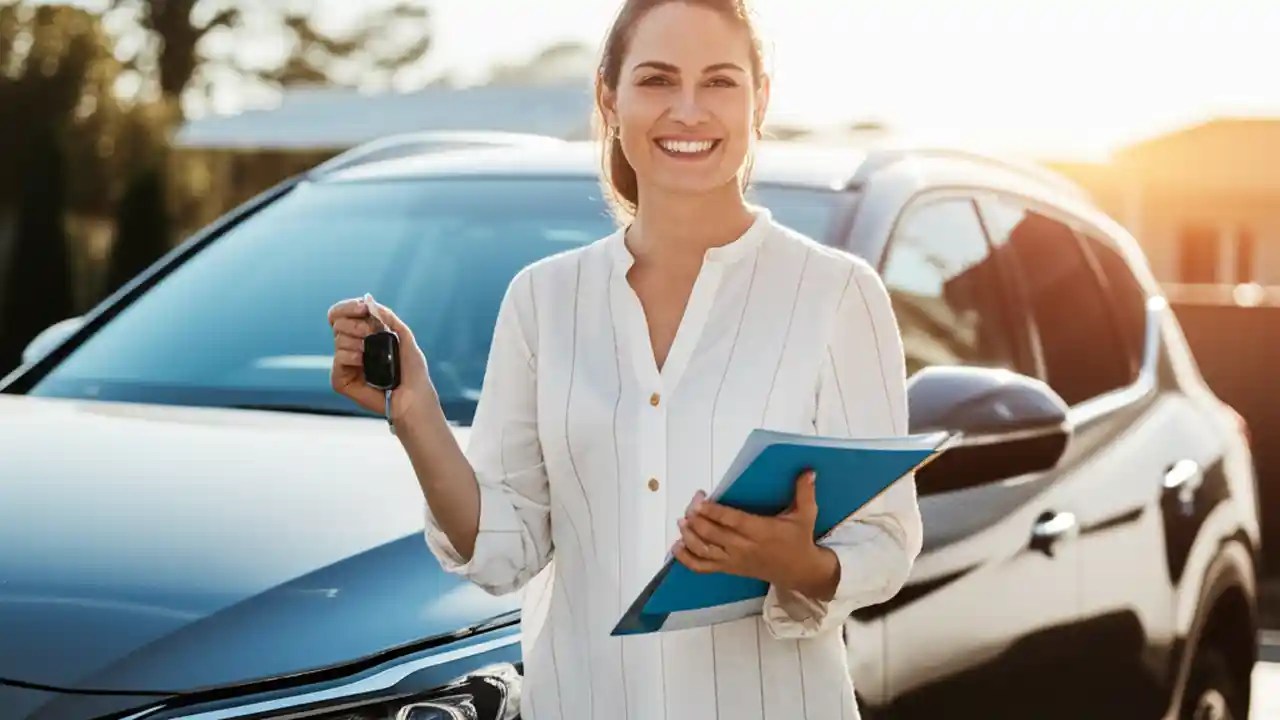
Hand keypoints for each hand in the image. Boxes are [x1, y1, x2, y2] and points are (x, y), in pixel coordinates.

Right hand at [327, 293, 434, 422]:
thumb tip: (369, 302)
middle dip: (357, 324)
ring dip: (359, 342)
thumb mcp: (404, 336)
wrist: (414, 397)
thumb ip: (387, 317)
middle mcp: (351, 348)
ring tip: (373, 356)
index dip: (348, 307)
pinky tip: (364, 364)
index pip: (341, 314)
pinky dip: (353, 357)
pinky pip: (339, 358)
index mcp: (362, 336)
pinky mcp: (340, 380)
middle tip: (371, 334)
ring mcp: (345, 364)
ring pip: (339, 339)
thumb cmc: (412, 371)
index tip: (364, 308)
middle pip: (337, 323)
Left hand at [673, 470, 839, 598]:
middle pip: (714, 534)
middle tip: (690, 505)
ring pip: (705, 551)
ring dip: (690, 537)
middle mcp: (744, 547)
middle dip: (697, 519)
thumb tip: (808, 470)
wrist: (800, 572)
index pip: (733, 521)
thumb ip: (805, 492)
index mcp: (761, 531)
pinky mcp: (729, 569)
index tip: (700, 500)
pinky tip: (676, 547)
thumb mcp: (806, 515)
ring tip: (682, 522)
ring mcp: (735, 560)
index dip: (714, 512)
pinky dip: (687, 559)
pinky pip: (704, 568)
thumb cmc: (799, 540)